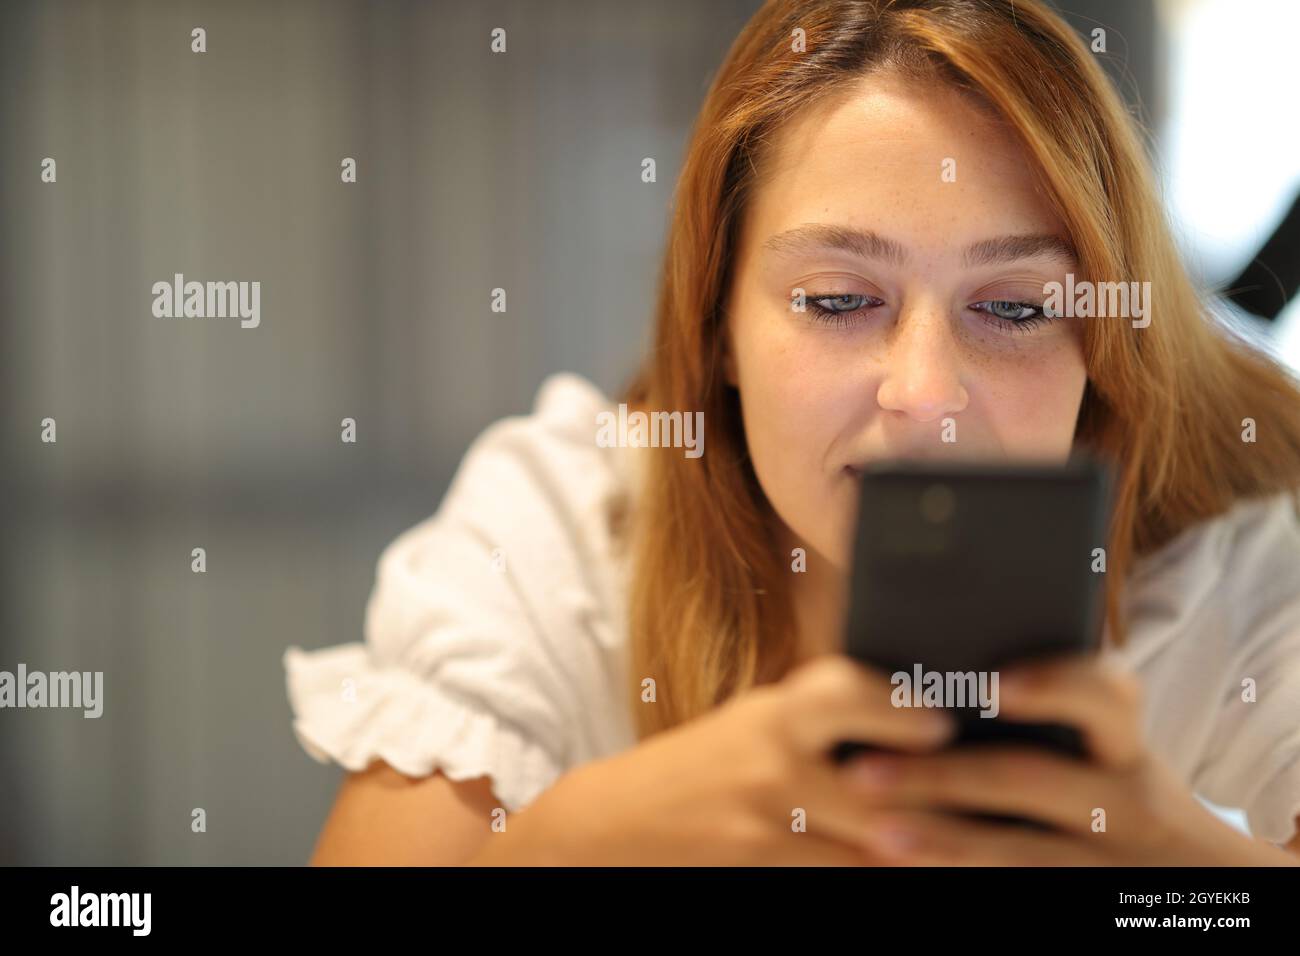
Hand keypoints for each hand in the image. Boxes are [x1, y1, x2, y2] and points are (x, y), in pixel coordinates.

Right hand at [468, 654, 956, 864]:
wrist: (616, 827)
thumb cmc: (705, 765)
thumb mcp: (757, 722)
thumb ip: (826, 718)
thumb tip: (923, 723)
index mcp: (774, 713)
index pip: (840, 692)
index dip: (896, 707)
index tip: (945, 721)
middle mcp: (772, 767)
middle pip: (877, 789)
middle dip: (943, 803)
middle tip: (1009, 808)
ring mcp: (769, 830)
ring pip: (872, 850)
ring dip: (930, 853)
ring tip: (991, 852)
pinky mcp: (766, 877)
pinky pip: (844, 882)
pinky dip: (884, 878)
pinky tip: (925, 871)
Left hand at [840, 654, 1298, 865]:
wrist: (1190, 879)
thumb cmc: (1112, 791)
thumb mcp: (1105, 753)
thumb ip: (1048, 713)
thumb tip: (931, 668)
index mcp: (1123, 745)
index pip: (1108, 696)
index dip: (1057, 684)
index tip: (995, 684)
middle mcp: (1125, 801)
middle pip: (1030, 780)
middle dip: (942, 775)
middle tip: (863, 772)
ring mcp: (1107, 862)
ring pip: (1020, 851)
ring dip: (942, 839)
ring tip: (877, 830)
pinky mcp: (1082, 900)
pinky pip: (1019, 888)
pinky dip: (959, 876)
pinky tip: (906, 868)